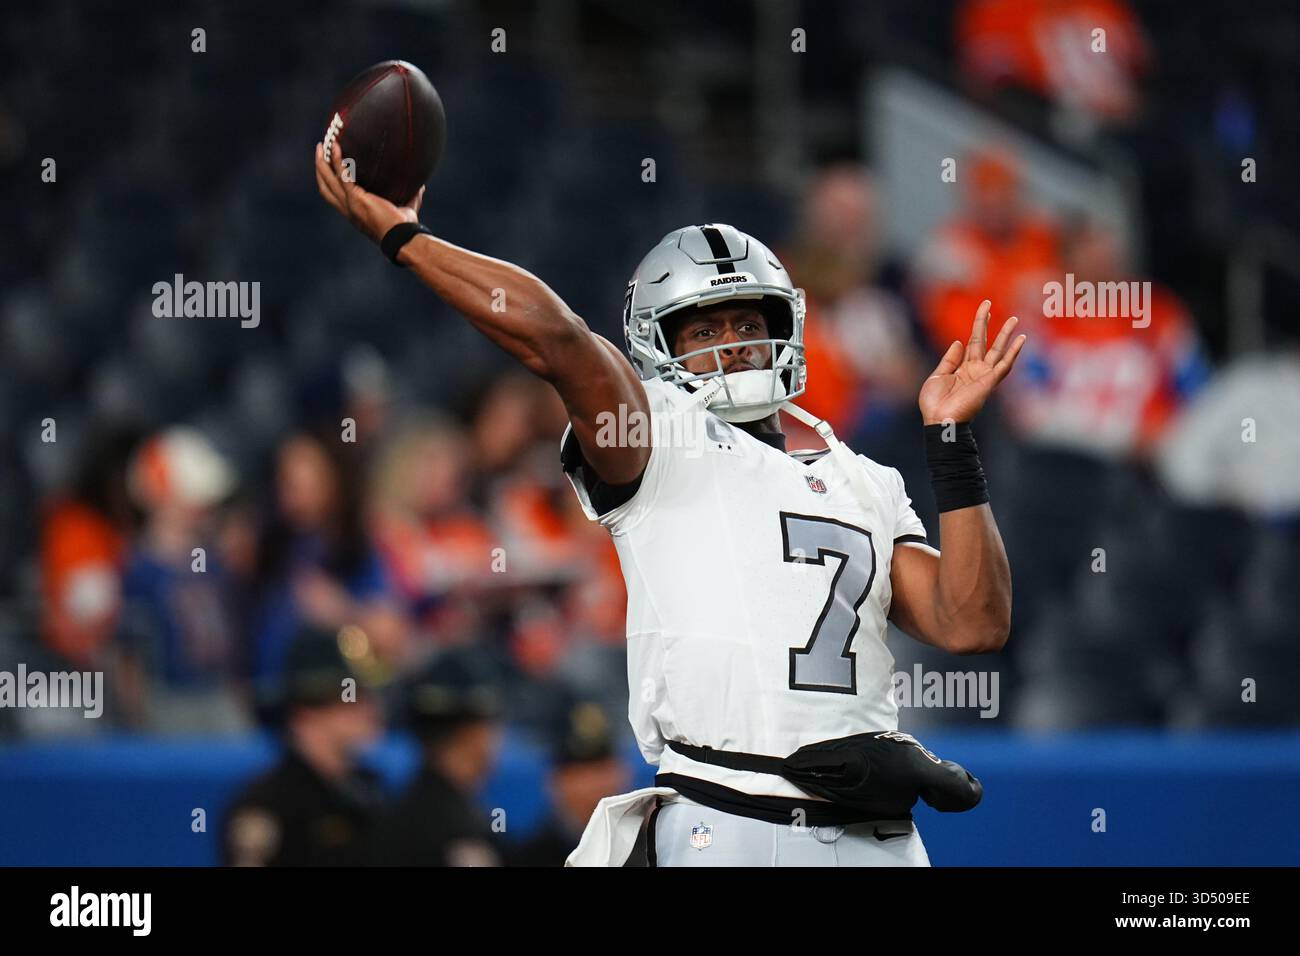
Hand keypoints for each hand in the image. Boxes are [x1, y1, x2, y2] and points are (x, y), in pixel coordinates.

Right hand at [313, 141, 424, 242]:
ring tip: (322, 144)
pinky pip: (342, 175)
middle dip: (320, 168)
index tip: (328, 166)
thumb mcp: (404, 209)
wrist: (403, 237)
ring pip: (328, 180)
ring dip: (323, 161)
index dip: (328, 181)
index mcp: (354, 213)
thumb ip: (410, 198)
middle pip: (325, 186)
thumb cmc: (405, 228)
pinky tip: (336, 148)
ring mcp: (350, 204)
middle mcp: (348, 210)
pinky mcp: (356, 198)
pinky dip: (337, 161)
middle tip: (319, 150)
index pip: (333, 196)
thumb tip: (421, 186)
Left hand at [918, 299, 1025, 424]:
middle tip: (990, 303)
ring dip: (1006, 334)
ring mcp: (984, 375)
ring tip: (1015, 318)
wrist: (939, 420)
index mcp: (962, 369)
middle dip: (987, 322)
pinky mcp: (989, 381)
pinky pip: (1005, 364)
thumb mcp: (938, 376)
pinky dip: (1014, 352)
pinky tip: (1021, 339)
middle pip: (984, 341)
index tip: (983, 310)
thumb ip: (949, 359)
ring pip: (998, 350)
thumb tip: (959, 341)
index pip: (972, 343)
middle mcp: (975, 370)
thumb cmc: (935, 404)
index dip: (977, 326)